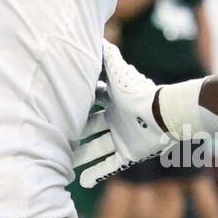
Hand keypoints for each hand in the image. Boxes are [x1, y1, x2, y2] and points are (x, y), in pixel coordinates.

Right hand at [72, 42, 172, 186]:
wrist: (163, 115)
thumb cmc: (138, 91)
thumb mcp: (117, 70)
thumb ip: (106, 55)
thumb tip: (94, 36)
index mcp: (112, 100)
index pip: (91, 102)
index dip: (77, 105)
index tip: (58, 107)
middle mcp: (115, 119)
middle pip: (89, 128)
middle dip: (74, 133)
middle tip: (54, 138)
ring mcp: (121, 138)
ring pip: (95, 149)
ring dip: (80, 156)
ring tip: (62, 162)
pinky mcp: (129, 154)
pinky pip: (110, 166)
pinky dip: (96, 173)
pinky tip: (81, 181)